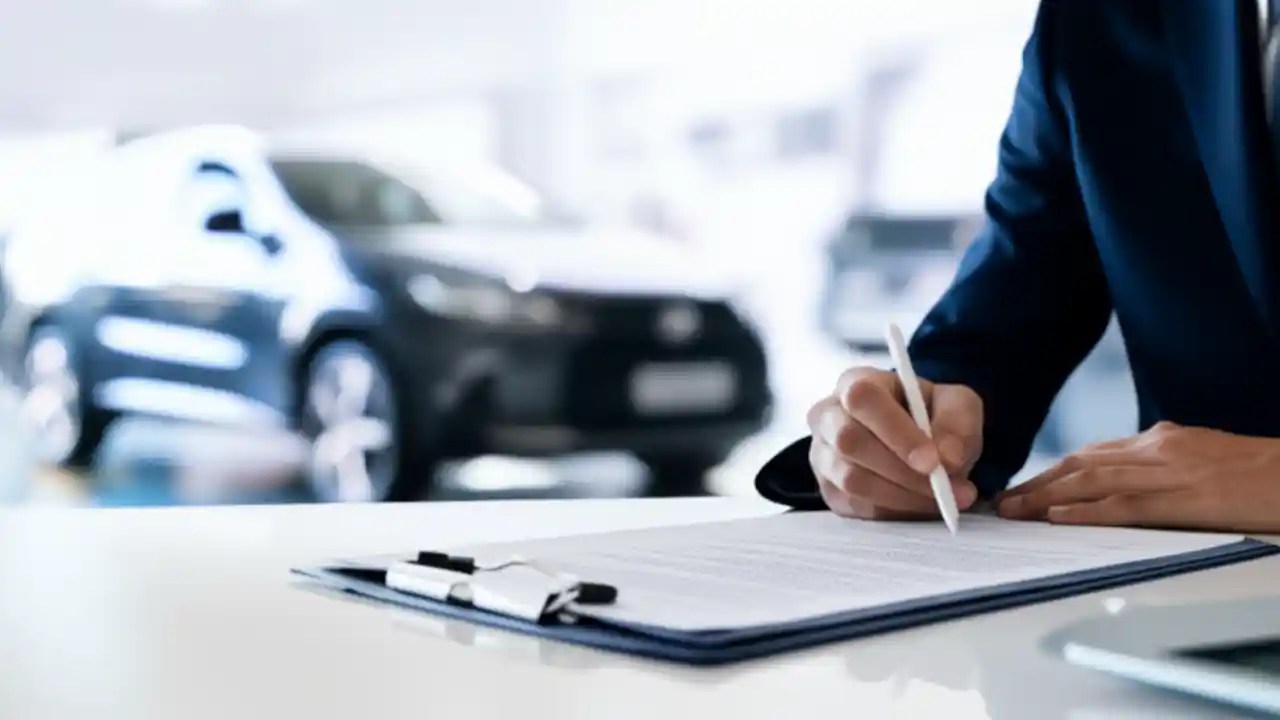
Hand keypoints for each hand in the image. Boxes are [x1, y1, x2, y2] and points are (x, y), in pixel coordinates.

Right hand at [807, 366, 981, 519]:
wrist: (915, 442)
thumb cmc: (930, 415)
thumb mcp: (957, 405)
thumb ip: (958, 422)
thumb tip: (948, 458)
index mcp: (856, 382)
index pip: (862, 399)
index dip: (896, 432)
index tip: (933, 461)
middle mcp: (828, 415)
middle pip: (848, 442)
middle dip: (901, 471)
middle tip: (945, 488)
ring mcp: (822, 454)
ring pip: (850, 480)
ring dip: (902, 496)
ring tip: (942, 499)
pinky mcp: (828, 489)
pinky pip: (855, 506)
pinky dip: (893, 511)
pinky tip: (920, 504)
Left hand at [997, 421, 1279, 532]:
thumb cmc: (1258, 474)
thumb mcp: (1201, 459)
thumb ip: (1160, 467)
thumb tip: (1121, 481)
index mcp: (1160, 440)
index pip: (1092, 455)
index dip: (1051, 472)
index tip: (1022, 487)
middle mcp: (1158, 449)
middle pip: (1081, 465)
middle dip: (1036, 484)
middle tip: (1002, 502)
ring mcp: (1171, 472)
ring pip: (1093, 482)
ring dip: (1045, 497)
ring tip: (1013, 511)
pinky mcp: (1187, 499)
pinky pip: (1126, 505)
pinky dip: (1087, 511)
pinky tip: (1058, 518)